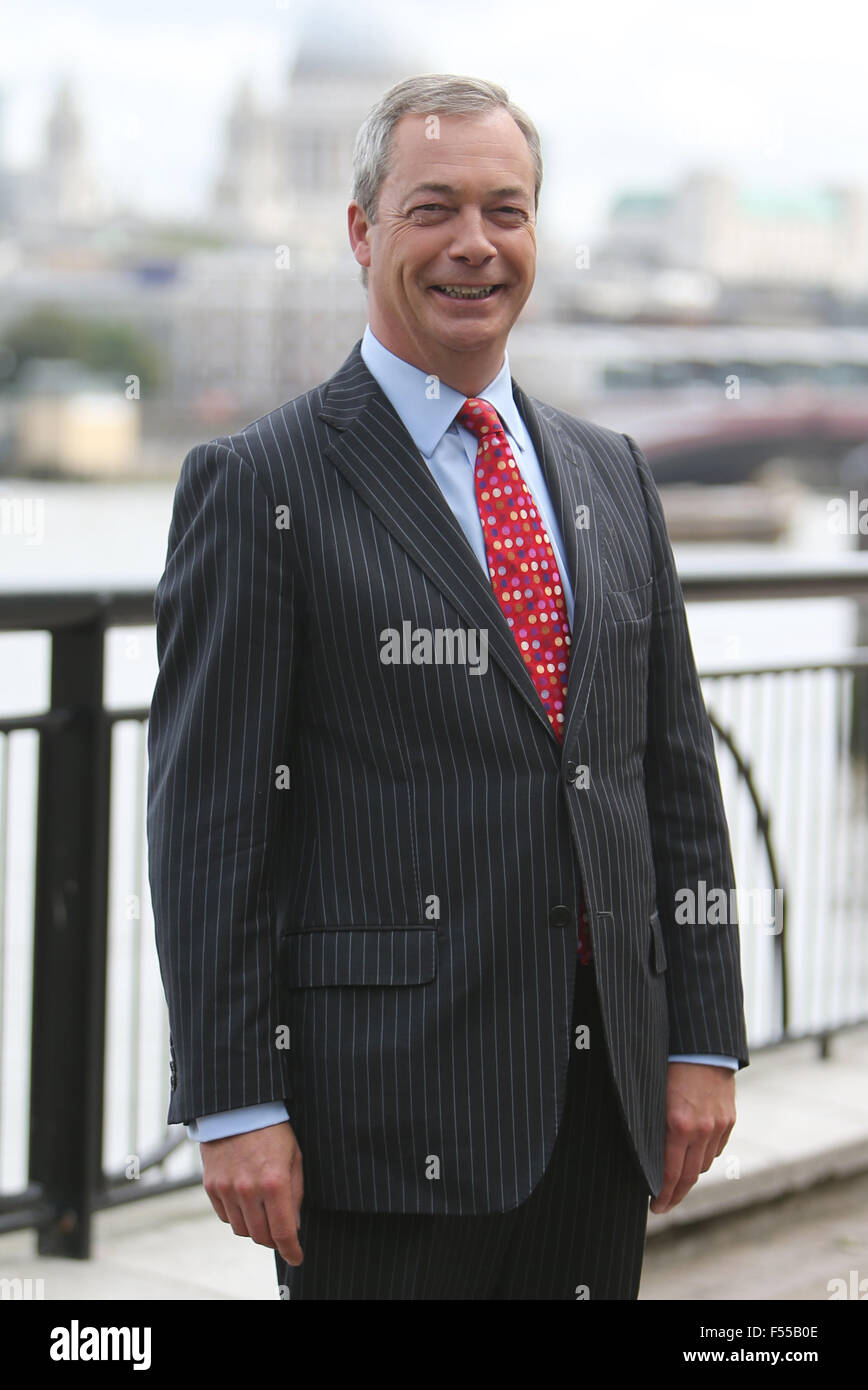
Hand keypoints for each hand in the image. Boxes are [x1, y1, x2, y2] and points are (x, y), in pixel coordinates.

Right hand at [200, 1120, 303, 1264]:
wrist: (237, 1108)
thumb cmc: (272, 1130)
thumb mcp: (294, 1157)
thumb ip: (295, 1193)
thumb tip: (294, 1225)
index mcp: (275, 1182)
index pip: (283, 1232)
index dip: (291, 1250)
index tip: (296, 1257)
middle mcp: (249, 1190)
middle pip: (261, 1237)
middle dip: (274, 1240)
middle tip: (281, 1232)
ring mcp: (227, 1189)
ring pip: (241, 1230)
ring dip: (254, 1227)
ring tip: (263, 1210)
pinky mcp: (211, 1186)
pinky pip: (225, 1216)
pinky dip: (237, 1215)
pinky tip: (245, 1200)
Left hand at [650, 1063, 734, 1214]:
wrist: (703, 1044)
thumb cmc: (668, 1064)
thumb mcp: (652, 1094)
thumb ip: (651, 1125)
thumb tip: (641, 1152)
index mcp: (676, 1124)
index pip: (670, 1174)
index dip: (662, 1195)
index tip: (655, 1207)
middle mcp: (700, 1129)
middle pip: (690, 1176)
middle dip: (675, 1195)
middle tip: (663, 1205)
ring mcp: (717, 1125)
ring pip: (703, 1164)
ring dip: (690, 1174)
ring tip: (676, 1180)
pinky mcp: (729, 1119)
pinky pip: (715, 1148)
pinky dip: (704, 1155)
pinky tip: (693, 1154)